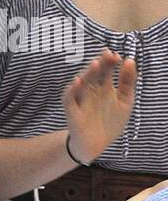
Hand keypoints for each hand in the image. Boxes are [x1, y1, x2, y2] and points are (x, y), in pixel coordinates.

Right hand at [62, 48, 136, 165]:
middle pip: (94, 73)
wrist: (96, 145)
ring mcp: (81, 98)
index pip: (105, 70)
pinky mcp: (72, 110)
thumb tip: (130, 60)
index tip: (116, 55)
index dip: (110, 62)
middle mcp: (90, 89)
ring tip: (96, 64)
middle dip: (100, 64)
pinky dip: (72, 90)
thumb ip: (127, 82)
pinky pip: (69, 98)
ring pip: (82, 83)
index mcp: (103, 86)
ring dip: (88, 73)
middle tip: (107, 55)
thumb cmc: (110, 122)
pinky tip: (78, 82)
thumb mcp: (125, 102)